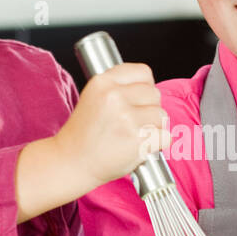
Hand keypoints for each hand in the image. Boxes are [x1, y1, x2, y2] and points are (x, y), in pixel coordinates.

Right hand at [52, 63, 168, 187]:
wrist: (71, 163)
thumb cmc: (84, 136)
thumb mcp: (93, 99)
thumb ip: (118, 88)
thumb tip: (148, 87)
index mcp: (102, 82)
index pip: (143, 72)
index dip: (145, 88)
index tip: (139, 101)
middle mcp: (114, 96)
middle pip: (154, 94)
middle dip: (149, 110)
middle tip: (132, 124)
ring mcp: (126, 117)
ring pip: (161, 115)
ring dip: (154, 129)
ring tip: (134, 137)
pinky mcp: (137, 139)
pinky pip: (165, 136)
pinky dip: (157, 145)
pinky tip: (140, 148)